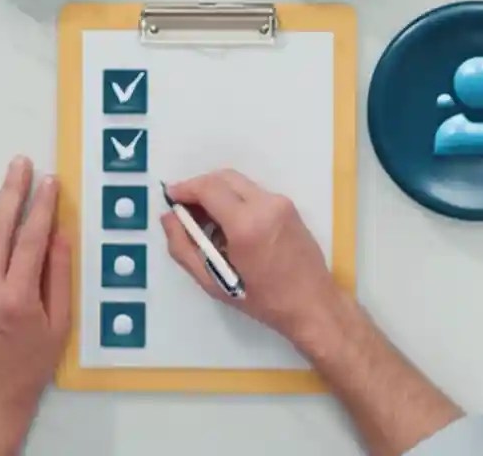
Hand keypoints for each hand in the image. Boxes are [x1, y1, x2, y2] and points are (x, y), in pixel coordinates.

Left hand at [0, 156, 70, 455]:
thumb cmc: (28, 364)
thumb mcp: (58, 324)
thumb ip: (59, 277)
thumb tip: (60, 234)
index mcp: (19, 297)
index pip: (34, 239)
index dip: (44, 207)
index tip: (51, 182)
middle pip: (3, 229)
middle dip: (16, 192)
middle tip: (24, 165)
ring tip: (9, 176)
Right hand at [159, 169, 342, 345]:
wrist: (313, 305)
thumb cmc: (263, 301)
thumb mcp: (214, 283)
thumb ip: (184, 249)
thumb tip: (169, 218)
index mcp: (247, 224)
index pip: (208, 188)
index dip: (185, 188)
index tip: (171, 197)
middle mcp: (266, 204)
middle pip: (223, 177)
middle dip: (199, 187)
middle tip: (184, 209)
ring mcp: (281, 203)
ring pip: (239, 183)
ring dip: (217, 193)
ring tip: (205, 222)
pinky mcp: (289, 207)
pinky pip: (253, 193)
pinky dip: (235, 200)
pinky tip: (229, 227)